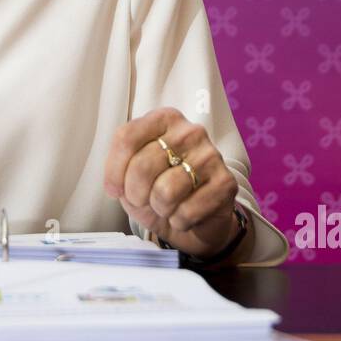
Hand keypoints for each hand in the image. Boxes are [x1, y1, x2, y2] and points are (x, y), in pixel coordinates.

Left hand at [103, 106, 242, 260]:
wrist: (195, 221)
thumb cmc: (159, 191)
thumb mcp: (131, 175)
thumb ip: (120, 168)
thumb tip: (115, 184)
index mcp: (164, 120)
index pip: (127, 137)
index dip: (114, 170)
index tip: (114, 189)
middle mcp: (190, 131)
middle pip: (143, 166)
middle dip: (135, 194)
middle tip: (143, 200)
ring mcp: (210, 156)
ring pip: (165, 192)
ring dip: (160, 208)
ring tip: (166, 206)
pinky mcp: (226, 183)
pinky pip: (187, 211)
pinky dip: (179, 221)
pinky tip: (185, 214)